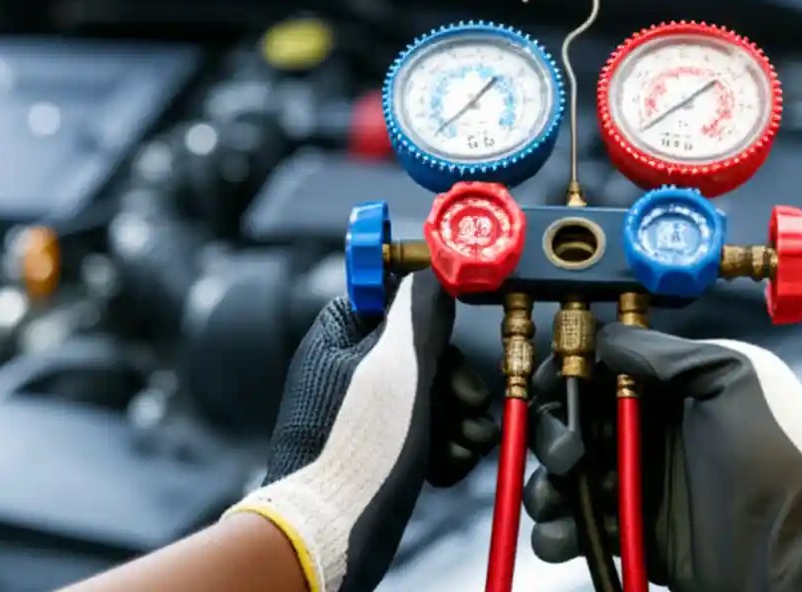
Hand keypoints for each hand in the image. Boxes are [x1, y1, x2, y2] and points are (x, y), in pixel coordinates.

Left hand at [227, 271, 497, 591]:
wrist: (329, 532)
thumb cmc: (356, 449)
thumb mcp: (398, 366)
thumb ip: (421, 314)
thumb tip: (436, 268)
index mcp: (339, 335)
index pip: (395, 303)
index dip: (433, 322)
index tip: (460, 339)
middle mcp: (345, 370)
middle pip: (420, 355)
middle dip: (455, 382)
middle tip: (472, 405)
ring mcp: (358, 413)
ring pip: (425, 398)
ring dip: (457, 419)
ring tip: (472, 443)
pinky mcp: (372, 451)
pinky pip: (418, 435)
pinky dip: (441, 448)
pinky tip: (452, 466)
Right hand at [525, 324, 801, 591]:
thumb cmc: (785, 460)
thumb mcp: (732, 381)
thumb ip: (667, 356)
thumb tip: (607, 337)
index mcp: (670, 391)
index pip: (599, 372)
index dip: (567, 375)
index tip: (549, 386)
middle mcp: (649, 434)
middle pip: (569, 424)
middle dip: (552, 435)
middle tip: (568, 456)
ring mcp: (639, 486)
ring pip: (564, 479)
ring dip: (545, 487)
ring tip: (555, 502)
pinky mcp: (635, 535)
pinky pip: (579, 528)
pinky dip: (558, 532)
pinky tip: (564, 536)